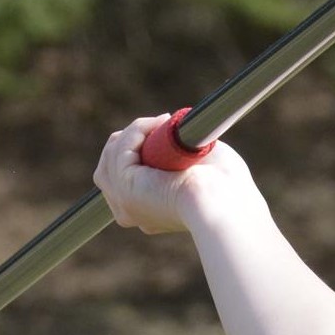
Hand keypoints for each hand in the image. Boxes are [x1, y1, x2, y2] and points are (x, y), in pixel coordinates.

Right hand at [94, 114, 257, 233]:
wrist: (227, 202)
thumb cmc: (225, 186)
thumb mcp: (196, 163)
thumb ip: (176, 150)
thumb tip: (166, 130)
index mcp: (149, 212)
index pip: (123, 179)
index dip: (136, 151)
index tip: (160, 131)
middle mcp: (132, 212)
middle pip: (108, 168)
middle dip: (129, 140)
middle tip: (162, 124)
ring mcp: (124, 202)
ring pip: (112, 155)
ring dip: (136, 131)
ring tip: (165, 121)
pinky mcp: (125, 187)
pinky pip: (120, 149)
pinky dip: (137, 130)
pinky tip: (161, 123)